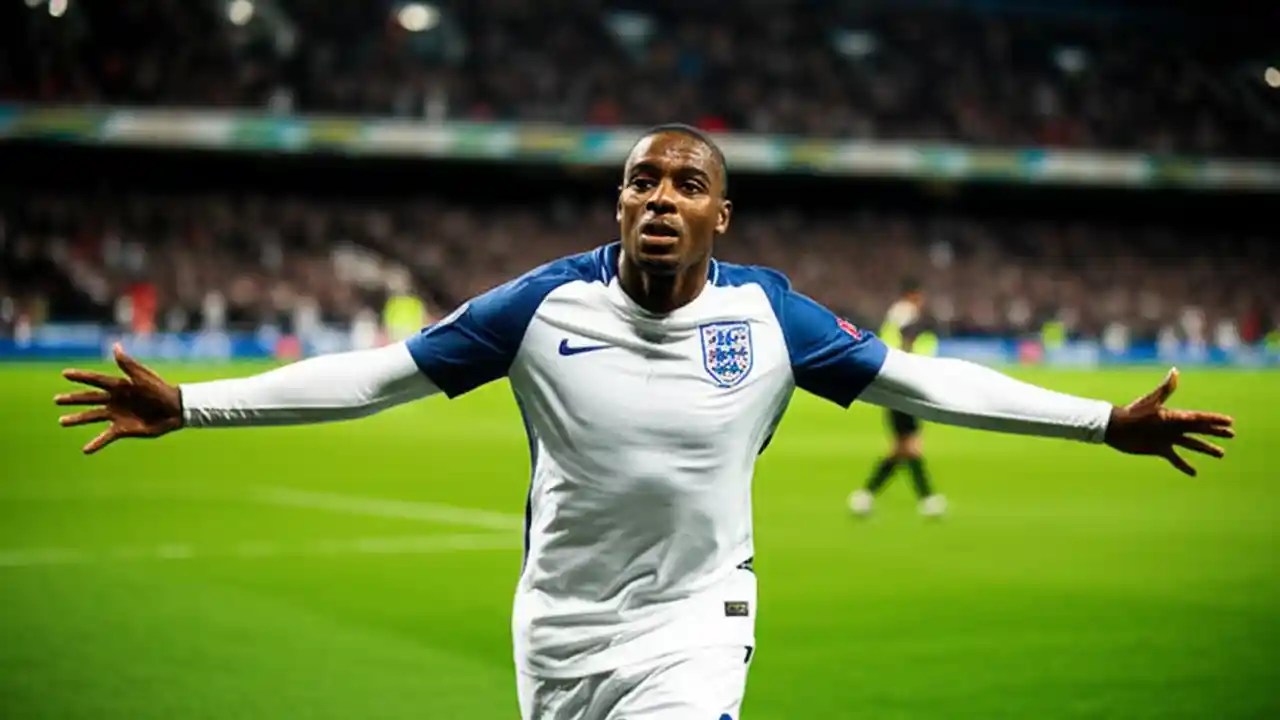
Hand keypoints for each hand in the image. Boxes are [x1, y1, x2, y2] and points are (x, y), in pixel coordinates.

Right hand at [55, 343, 182, 454]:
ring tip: (62, 421)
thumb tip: (115, 346)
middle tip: (56, 400)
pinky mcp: (123, 429)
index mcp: (119, 386)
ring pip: (93, 416)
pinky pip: (106, 436)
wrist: (176, 409)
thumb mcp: (143, 376)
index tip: (65, 373)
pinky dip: (96, 443)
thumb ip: (127, 364)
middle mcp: (115, 400)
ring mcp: (118, 415)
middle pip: (89, 399)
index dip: (81, 377)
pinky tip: (85, 450)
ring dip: (78, 419)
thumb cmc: (161, 389)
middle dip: (73, 399)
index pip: (96, 380)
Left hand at [1104, 368, 1234, 475]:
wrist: (1115, 428)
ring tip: (1221, 454)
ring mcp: (1167, 439)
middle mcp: (1173, 427)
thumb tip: (1175, 371)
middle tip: (1232, 435)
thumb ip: (1165, 389)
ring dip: (1206, 449)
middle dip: (1215, 432)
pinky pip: (1175, 459)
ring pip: (1191, 444)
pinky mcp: (1159, 449)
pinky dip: (1184, 466)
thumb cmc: (1132, 413)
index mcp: (1174, 416)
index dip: (1214, 420)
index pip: (1199, 418)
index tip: (1230, 421)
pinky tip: (1194, 473)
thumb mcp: (1151, 401)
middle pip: (1199, 430)